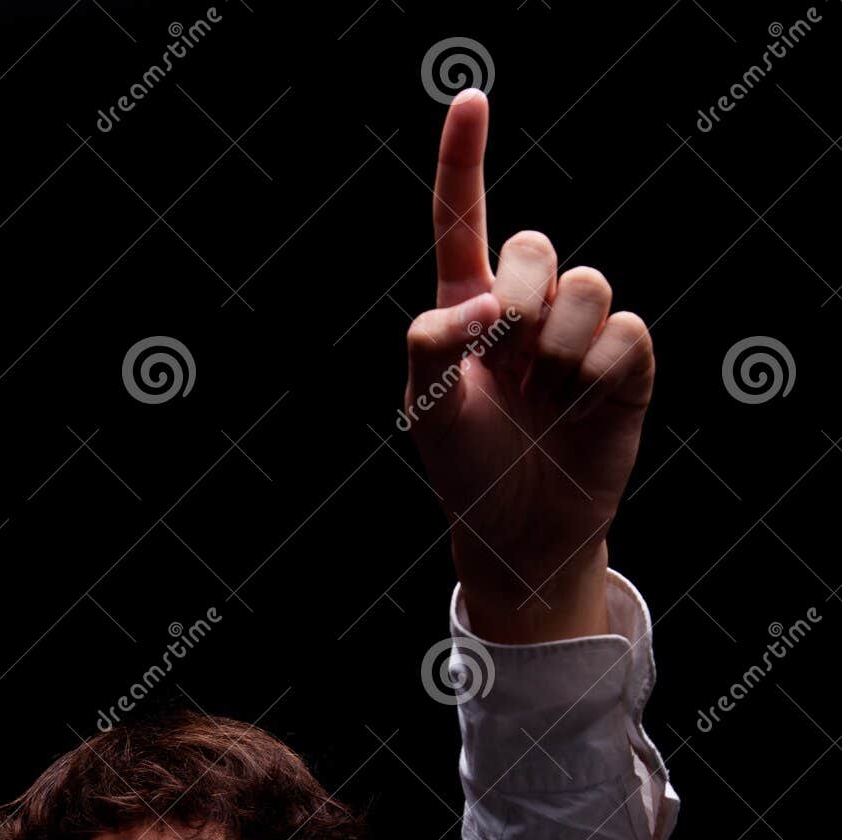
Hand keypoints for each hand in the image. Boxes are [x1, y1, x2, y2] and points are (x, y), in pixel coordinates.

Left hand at [403, 89, 654, 641]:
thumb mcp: (423, 410)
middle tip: (506, 369)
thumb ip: (430, 344)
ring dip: (558, 350)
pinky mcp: (627, 366)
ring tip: (543, 399)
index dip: (464, 158)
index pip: (462, 219)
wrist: (519, 532)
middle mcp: (527, 308)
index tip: (471, 96)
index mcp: (468, 307)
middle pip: (536, 247)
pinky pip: (626, 333)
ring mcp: (580, 335)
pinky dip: (598, 374)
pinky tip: (580, 409)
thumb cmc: (467, 469)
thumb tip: (486, 302)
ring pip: (587, 286)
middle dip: (519, 303)